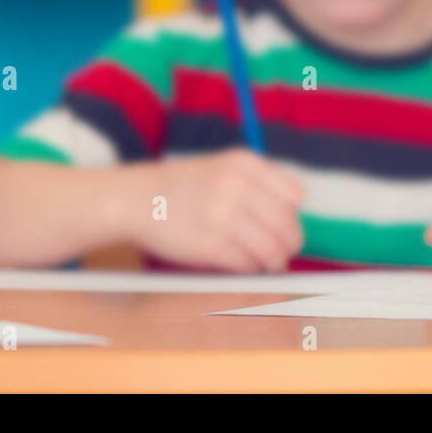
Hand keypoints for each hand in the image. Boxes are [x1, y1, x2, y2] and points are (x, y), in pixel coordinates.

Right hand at [124, 148, 303, 272]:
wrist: (137, 198)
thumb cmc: (185, 188)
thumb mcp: (225, 169)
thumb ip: (259, 188)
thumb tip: (292, 227)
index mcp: (245, 163)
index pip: (295, 195)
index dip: (291, 213)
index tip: (281, 223)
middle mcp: (238, 185)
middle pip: (288, 225)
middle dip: (288, 244)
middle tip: (280, 253)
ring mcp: (223, 215)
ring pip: (272, 249)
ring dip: (273, 261)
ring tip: (266, 264)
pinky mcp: (210, 244)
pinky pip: (247, 264)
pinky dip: (250, 269)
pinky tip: (241, 265)